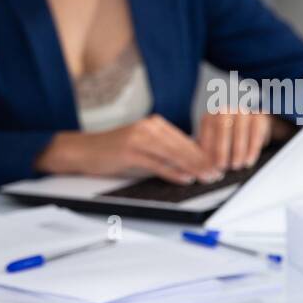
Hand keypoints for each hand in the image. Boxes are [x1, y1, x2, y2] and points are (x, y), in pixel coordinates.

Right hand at [37, 115, 221, 185]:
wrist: (83, 150)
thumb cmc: (113, 152)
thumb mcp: (142, 149)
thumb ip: (164, 153)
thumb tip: (190, 165)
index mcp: (154, 124)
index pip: (185, 140)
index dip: (203, 153)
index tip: (218, 164)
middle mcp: (148, 127)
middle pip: (182, 146)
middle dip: (203, 161)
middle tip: (218, 173)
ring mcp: (138, 137)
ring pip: (173, 153)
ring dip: (193, 166)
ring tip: (207, 177)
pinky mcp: (129, 150)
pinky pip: (156, 162)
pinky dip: (172, 171)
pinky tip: (184, 178)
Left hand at [197, 108, 272, 171]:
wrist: (251, 132)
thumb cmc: (226, 144)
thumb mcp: (213, 149)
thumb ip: (203, 157)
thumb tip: (194, 173)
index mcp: (210, 116)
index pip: (206, 127)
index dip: (206, 146)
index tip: (207, 163)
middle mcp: (226, 111)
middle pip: (222, 124)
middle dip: (221, 147)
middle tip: (222, 167)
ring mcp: (243, 112)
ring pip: (240, 126)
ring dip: (238, 148)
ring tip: (236, 166)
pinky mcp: (259, 117)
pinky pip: (256, 129)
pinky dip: (252, 147)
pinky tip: (248, 161)